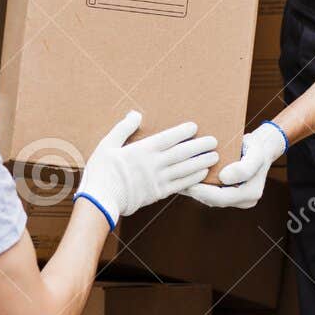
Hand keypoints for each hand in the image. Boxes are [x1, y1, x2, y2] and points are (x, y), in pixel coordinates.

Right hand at [74, 111, 218, 226]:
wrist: (100, 200)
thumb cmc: (101, 172)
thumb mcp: (107, 144)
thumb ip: (123, 129)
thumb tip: (136, 114)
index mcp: (142, 150)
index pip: (168, 138)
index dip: (183, 132)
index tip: (195, 127)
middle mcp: (153, 164)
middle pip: (182, 153)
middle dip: (199, 146)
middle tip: (214, 141)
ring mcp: (157, 179)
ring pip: (184, 169)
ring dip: (201, 162)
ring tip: (214, 156)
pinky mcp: (158, 194)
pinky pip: (180, 185)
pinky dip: (193, 179)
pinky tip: (202, 174)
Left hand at [182, 121, 287, 208]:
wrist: (258, 148)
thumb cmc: (256, 149)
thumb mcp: (255, 154)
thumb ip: (244, 168)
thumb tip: (224, 178)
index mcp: (250, 194)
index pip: (223, 198)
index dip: (204, 192)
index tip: (189, 183)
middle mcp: (242, 201)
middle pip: (213, 200)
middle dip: (195, 191)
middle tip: (177, 183)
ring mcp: (234, 199)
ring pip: (210, 198)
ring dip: (194, 190)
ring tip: (177, 180)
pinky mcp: (226, 194)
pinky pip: (210, 193)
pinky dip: (198, 186)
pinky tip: (184, 178)